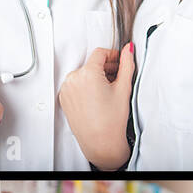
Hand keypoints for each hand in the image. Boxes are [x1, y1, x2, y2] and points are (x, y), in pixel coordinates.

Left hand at [58, 42, 134, 170]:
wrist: (100, 142)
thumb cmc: (111, 121)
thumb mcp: (123, 88)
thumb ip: (127, 64)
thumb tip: (128, 50)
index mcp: (87, 74)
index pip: (99, 53)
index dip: (112, 55)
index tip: (119, 60)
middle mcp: (73, 80)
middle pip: (91, 64)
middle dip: (105, 67)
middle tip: (118, 76)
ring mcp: (66, 90)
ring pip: (83, 74)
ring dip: (96, 77)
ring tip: (108, 89)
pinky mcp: (64, 99)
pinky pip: (76, 85)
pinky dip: (86, 86)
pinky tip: (98, 97)